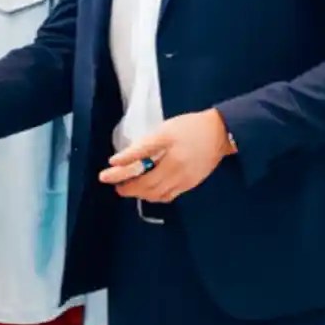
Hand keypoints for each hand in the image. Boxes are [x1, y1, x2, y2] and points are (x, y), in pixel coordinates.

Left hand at [98, 108, 234, 201]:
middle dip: (128, 188)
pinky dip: (155, 195)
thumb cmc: (189, 128)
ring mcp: (186, 183)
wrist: (220, 133)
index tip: (104, 176)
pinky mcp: (191, 185)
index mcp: (170, 162)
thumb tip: (117, 160)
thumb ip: (141, 148)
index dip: (119, 176)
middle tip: (115, 184)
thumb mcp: (163, 132)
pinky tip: (148, 189)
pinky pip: (169, 196)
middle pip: (147, 189)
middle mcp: (178, 176)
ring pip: (157, 196)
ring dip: (140, 193)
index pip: (138, 174)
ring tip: (128, 186)